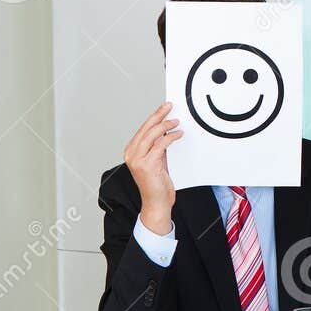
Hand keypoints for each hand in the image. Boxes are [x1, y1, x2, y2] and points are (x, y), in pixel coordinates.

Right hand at [124, 102, 181, 234]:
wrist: (157, 204)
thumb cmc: (157, 185)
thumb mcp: (158, 162)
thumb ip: (159, 149)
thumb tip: (167, 134)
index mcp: (131, 151)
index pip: (143, 129)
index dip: (153, 117)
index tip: (164, 108)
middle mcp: (131, 154)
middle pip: (145, 128)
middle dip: (158, 115)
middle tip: (169, 106)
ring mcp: (138, 159)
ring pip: (151, 134)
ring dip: (165, 125)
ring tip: (176, 120)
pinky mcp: (147, 164)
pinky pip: (160, 145)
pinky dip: (170, 137)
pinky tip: (178, 134)